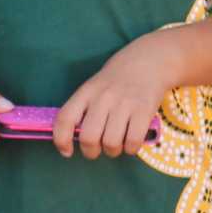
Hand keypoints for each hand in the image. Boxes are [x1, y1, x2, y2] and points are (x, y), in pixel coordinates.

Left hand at [57, 35, 173, 159]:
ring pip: (111, 143)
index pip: (65, 118)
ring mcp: (124, 103)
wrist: (149, 60)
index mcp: (86, 91)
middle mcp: (103, 97)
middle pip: (88, 138)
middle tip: (97, 149)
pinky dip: (130, 149)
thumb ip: (85, 109)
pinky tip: (131, 142)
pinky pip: (132, 142)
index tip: (67, 152)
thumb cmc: (118, 79)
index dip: (61, 140)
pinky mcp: (144, 110)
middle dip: (91, 152)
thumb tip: (75, 138)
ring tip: (117, 144)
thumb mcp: (95, 86)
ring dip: (113, 151)